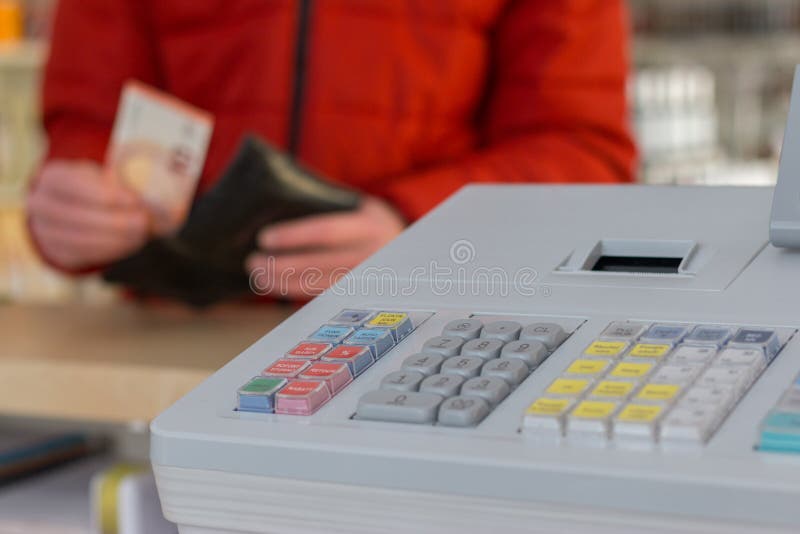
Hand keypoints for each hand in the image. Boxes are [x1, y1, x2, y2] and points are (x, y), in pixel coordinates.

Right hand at [27, 160, 149, 269]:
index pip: (76, 185)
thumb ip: (123, 183)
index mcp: (53, 177)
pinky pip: (86, 254)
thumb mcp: (104, 176)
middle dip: (116, 221)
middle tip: (144, 221)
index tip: (135, 201)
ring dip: (117, 239)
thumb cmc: (95, 187)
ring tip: (142, 234)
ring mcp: (45, 231)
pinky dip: (112, 250)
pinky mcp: (58, 252)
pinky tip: (130, 243)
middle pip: (79, 216)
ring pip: (82, 240)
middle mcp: (40, 204)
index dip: (108, 194)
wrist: (69, 207)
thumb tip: (159, 202)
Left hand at [246, 196, 405, 298]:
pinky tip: (276, 286)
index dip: (293, 236)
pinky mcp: (358, 295)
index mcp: (369, 226)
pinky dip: (295, 291)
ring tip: (258, 275)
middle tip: (253, 261)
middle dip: (281, 265)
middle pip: (317, 264)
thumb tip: (279, 205)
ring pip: (317, 285)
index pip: (326, 232)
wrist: (410, 248)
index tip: (265, 238)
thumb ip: (331, 207)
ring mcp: (366, 280)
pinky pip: (321, 295)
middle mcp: (371, 255)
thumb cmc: (371, 221)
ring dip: (283, 282)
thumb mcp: (361, 206)